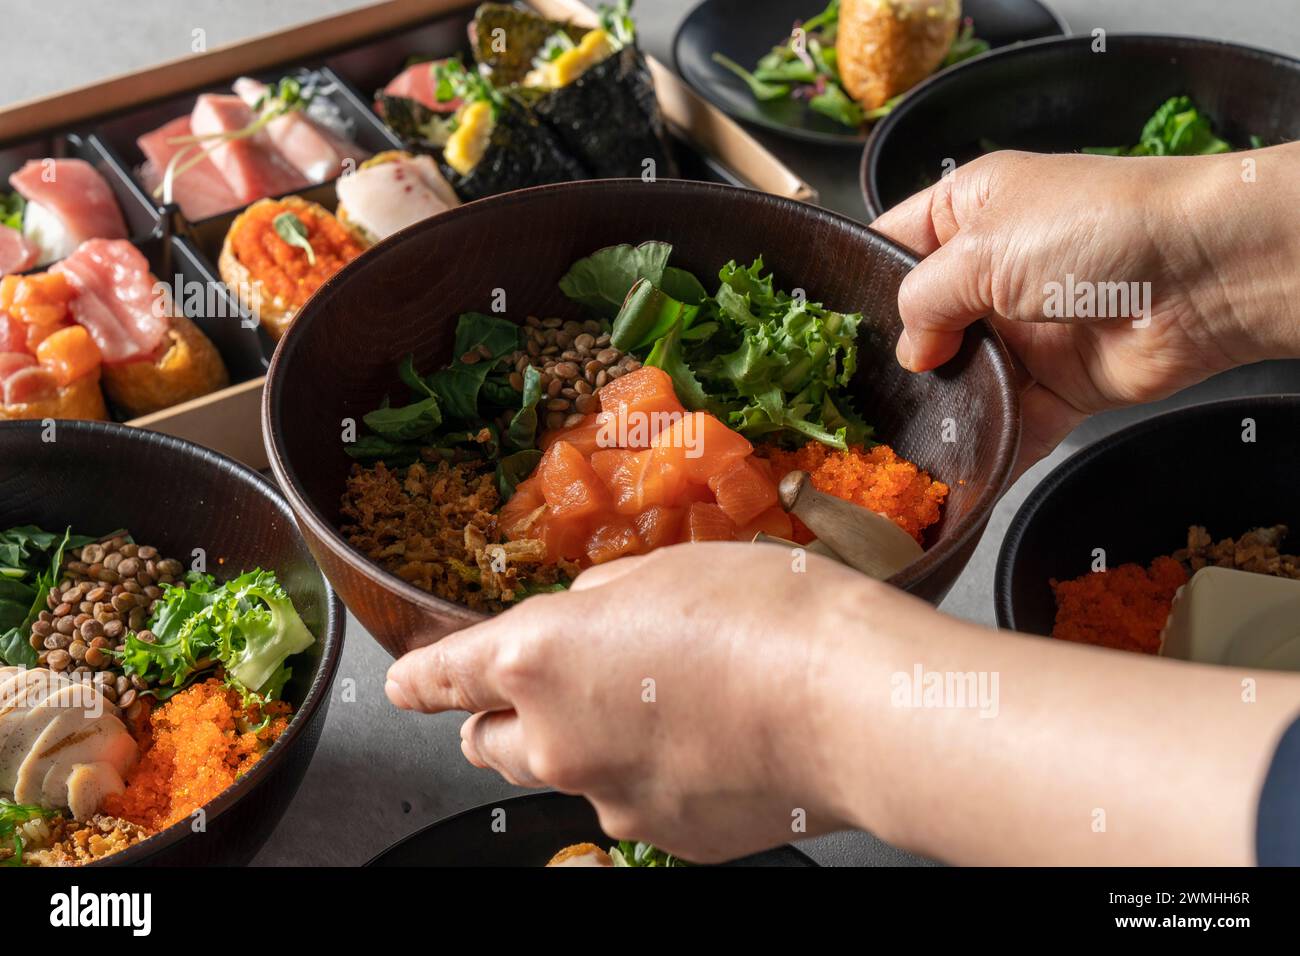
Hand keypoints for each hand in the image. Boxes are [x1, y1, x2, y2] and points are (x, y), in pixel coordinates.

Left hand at [387, 540, 1299, 864]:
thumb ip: (602, 597)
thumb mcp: (669, 567)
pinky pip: (635, 803)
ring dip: (580, 746)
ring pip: (565, 776)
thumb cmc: (768, 615)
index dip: (418, 680)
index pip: (444, 677)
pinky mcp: (671, 838)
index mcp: (539, 656)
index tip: (404, 685)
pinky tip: (706, 740)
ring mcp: (613, 798)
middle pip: (489, 744)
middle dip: (499, 719)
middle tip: (541, 691)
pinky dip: (648, 776)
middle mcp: (558, 739)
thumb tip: (585, 616)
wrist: (854, 704)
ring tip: (654, 706)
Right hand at [872, 144, 1299, 473]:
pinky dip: (992, 448)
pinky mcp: (1059, 383)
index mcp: (968, 213)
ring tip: (898, 442)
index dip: (861, 284)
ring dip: (943, 410)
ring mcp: (1025, 330)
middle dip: (898, 361)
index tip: (826, 332)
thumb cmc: (1097, 229)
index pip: (892, 245)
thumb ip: (923, 301)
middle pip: (923, 324)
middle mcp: (992, 270)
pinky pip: (1013, 424)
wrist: (1205, 275)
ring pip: (964, 380)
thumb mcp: (981, 248)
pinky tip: (956, 472)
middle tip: (855, 398)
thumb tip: (912, 354)